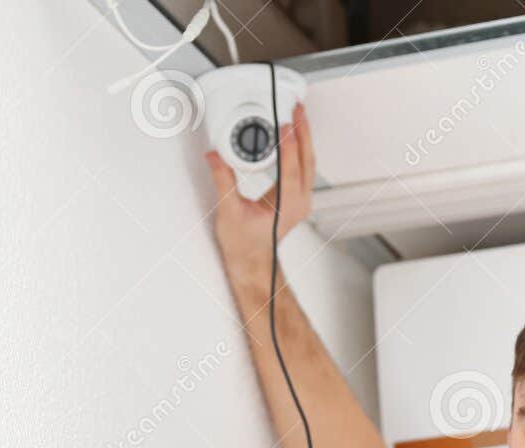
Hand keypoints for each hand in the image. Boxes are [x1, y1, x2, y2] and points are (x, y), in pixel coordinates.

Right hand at [205, 103, 313, 283]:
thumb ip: (222, 181)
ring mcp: (301, 200)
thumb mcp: (229, 212)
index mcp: (286, 206)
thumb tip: (215, 157)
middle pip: (307, 160)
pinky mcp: (296, 197)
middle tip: (297, 109)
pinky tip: (294, 136)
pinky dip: (299, 148)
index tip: (285, 124)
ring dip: (304, 138)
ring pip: (309, 162)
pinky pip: (304, 167)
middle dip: (303, 132)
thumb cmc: (244, 245)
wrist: (252, 262)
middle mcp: (299, 202)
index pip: (292, 169)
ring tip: (297, 116)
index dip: (290, 144)